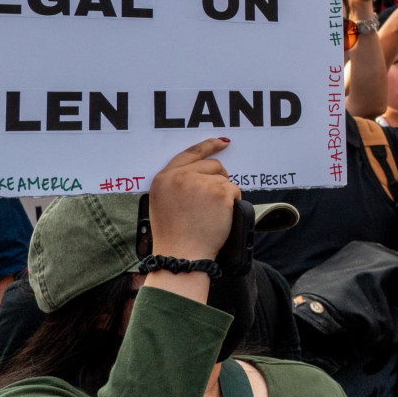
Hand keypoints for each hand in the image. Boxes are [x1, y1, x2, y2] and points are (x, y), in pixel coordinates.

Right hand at [146, 137, 239, 261]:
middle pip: (212, 165)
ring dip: (224, 194)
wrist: (182, 254)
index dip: (208, 145)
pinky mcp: (220, 192)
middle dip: (218, 178)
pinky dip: (232, 202)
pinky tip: (220, 216)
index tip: (222, 142)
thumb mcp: (163, 203)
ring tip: (209, 214)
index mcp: (163, 178)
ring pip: (224, 180)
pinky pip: (234, 190)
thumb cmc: (173, 235)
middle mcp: (181, 176)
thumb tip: (200, 173)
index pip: (189, 153)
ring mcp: (201, 183)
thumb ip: (176, 183)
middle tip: (212, 200)